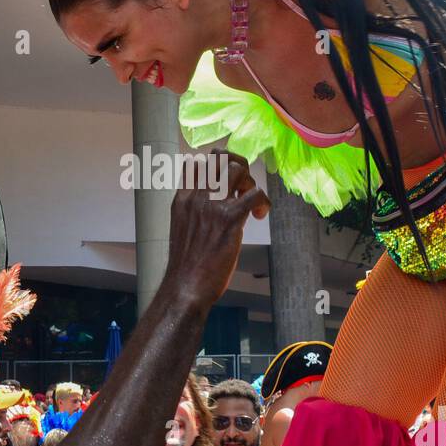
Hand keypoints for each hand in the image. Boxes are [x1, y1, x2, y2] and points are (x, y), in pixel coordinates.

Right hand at [165, 149, 269, 310]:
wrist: (185, 286)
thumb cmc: (186, 267)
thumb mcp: (182, 231)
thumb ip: (195, 215)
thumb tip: (212, 211)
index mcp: (182, 200)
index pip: (195, 164)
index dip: (215, 166)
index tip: (225, 183)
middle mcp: (196, 197)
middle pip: (218, 159)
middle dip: (236, 167)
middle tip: (242, 188)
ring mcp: (213, 206)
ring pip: (238, 170)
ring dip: (250, 182)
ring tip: (251, 201)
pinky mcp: (230, 218)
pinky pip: (255, 194)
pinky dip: (263, 202)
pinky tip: (259, 215)